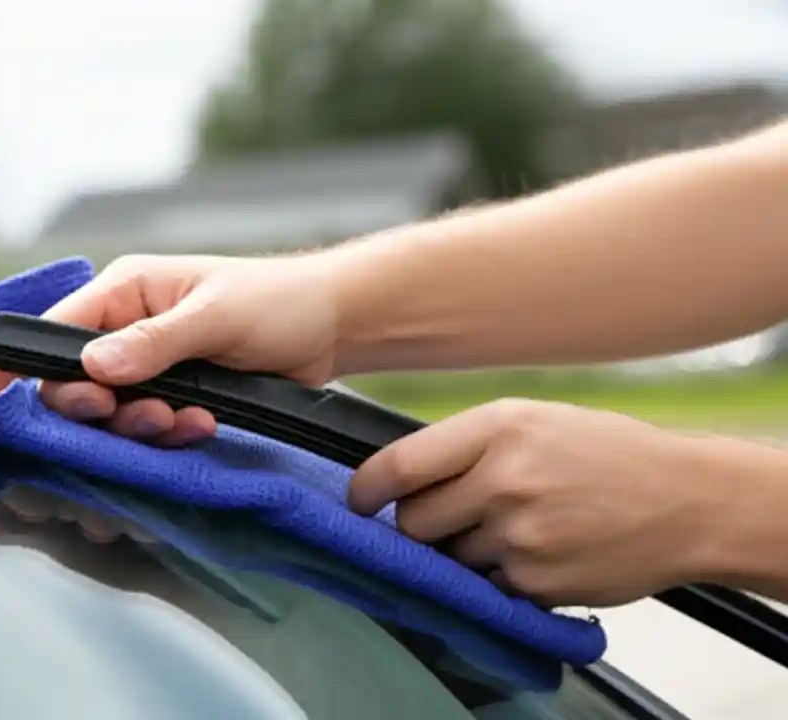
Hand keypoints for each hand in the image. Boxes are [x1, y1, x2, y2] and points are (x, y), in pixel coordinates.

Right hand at [0, 252, 345, 538]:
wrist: (331, 326)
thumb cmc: (276, 300)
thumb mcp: (215, 316)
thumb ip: (154, 343)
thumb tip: (94, 365)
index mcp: (126, 291)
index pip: (52, 330)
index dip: (14, 365)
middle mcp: (127, 328)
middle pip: (75, 384)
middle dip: (102, 410)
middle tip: (145, 414)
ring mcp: (149, 364)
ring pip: (111, 413)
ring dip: (141, 426)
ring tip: (186, 416)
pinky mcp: (174, 393)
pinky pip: (148, 427)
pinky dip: (169, 433)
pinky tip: (203, 420)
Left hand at [349, 398, 742, 607]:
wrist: (689, 500)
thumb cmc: (606, 454)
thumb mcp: (534, 420)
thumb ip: (466, 444)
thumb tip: (398, 476)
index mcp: (498, 429)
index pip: (399, 466)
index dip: (366, 489)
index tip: (357, 501)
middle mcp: (504, 480)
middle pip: (412, 522)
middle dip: (418, 525)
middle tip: (449, 517)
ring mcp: (520, 537)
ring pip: (448, 559)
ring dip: (462, 553)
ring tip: (512, 530)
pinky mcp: (537, 584)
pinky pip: (486, 587)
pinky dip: (498, 578)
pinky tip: (536, 553)